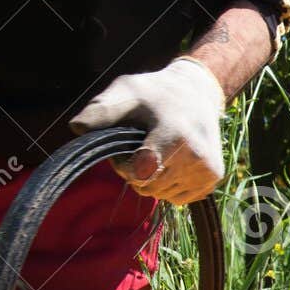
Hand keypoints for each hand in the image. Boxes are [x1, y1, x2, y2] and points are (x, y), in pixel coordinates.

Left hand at [69, 57, 224, 204]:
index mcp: (176, 135)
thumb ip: (101, 111)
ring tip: (157, 152)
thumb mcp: (126, 91)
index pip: (140, 174)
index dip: (124, 165)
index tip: (125, 146)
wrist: (198, 94)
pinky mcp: (213, 179)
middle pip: (149, 187)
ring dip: (153, 179)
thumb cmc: (155, 94)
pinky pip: (178, 197)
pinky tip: (172, 162)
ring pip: (163, 195)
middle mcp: (197, 157)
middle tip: (140, 146)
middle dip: (136, 172)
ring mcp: (207, 170)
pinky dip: (169, 185)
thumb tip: (77, 128)